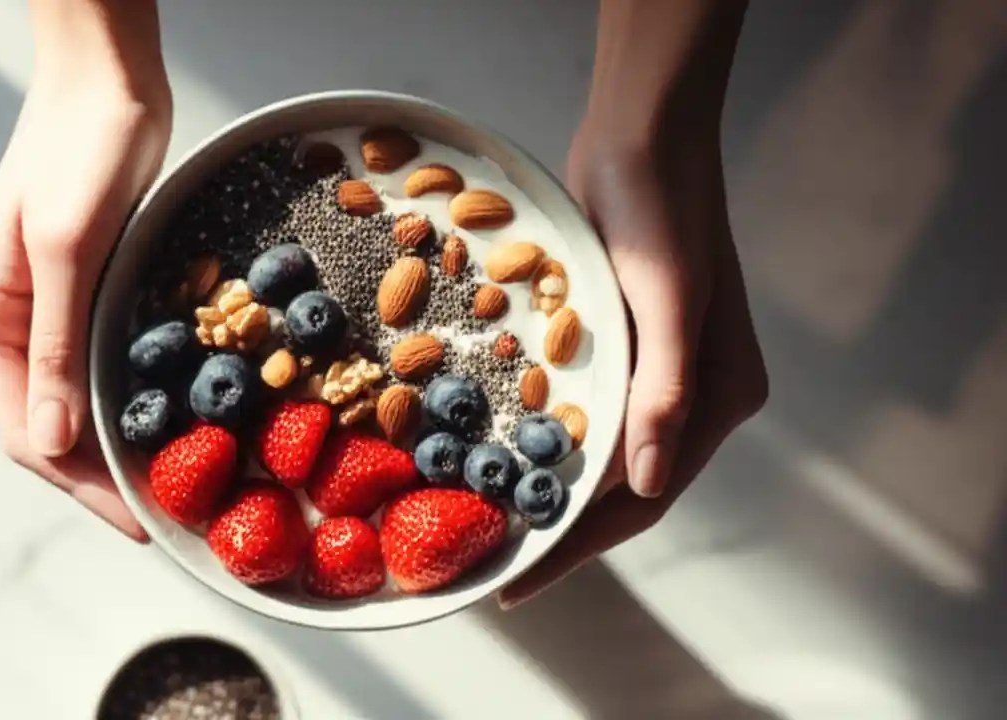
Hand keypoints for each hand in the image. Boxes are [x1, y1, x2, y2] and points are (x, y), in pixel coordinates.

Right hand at [0, 55, 170, 540]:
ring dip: (117, 445)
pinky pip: (98, 365)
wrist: (108, 82)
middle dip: (101, 476)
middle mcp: (4, 322)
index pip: (25, 429)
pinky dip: (128, 401)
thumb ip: (55, 344)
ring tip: (175, 485)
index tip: (139, 521)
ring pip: (73, 401)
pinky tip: (169, 422)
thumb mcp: (68, 248)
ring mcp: (41, 308)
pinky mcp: (80, 292)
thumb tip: (50, 443)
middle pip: (47, 425)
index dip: (81, 484)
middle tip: (167, 516)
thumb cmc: (83, 150)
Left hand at [500, 119, 767, 607]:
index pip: (647, 497)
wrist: (641, 138)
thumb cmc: (658, 213)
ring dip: (551, 487)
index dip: (581, 544)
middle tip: (495, 568)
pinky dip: (547, 437)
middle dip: (561, 529)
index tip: (522, 582)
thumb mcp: (664, 299)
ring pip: (600, 451)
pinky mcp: (623, 342)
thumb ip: (664, 390)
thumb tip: (649, 484)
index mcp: (720, 396)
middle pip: (622, 485)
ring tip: (490, 523)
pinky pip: (584, 408)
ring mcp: (658, 368)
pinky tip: (498, 453)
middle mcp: (695, 393)